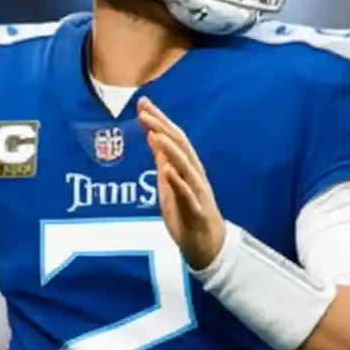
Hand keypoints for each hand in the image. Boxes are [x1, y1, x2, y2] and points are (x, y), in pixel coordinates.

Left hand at [137, 97, 226, 270]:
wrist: (207, 246)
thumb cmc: (187, 214)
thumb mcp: (169, 183)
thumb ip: (163, 160)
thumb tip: (152, 135)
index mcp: (187, 167)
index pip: (173, 137)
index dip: (159, 119)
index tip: (142, 103)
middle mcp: (194, 174)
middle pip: (180, 145)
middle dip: (162, 127)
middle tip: (144, 111)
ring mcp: (197, 192)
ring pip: (185, 166)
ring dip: (170, 149)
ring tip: (155, 133)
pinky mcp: (196, 211)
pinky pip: (187, 194)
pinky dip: (177, 181)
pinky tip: (167, 169)